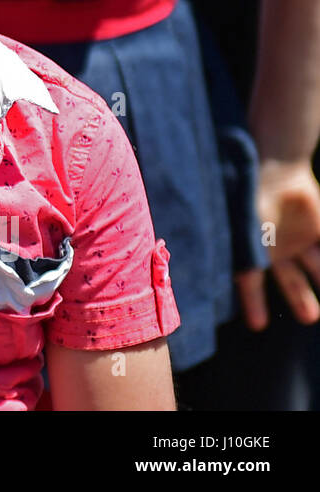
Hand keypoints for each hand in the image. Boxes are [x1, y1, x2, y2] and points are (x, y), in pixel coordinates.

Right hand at [236, 159, 319, 327]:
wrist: (273, 166)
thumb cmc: (245, 199)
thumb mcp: (233, 230)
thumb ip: (221, 252)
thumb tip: (185, 274)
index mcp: (251, 248)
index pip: (251, 281)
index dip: (253, 303)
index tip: (257, 326)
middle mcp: (276, 245)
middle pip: (290, 278)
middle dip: (300, 298)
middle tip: (310, 317)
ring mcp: (299, 236)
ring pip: (314, 265)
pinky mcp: (318, 226)